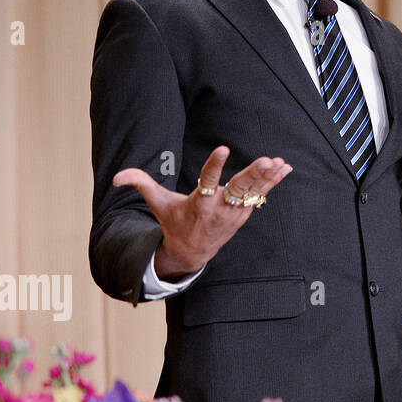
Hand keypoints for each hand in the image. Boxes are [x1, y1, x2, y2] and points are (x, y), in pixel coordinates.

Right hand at [112, 145, 293, 280]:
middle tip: (266, 160)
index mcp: (198, 203)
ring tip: (280, 162)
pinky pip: (261, 196)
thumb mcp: (157, 203)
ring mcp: (234, 212)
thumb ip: (141, 184)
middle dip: (253, 175)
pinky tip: (286, 168)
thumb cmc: (174, 222)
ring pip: (254, 193)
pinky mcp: (244, 214)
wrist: (191, 252)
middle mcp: (219, 208)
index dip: (215, 165)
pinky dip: (273, 183)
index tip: (223, 148)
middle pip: (238, 189)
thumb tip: (116, 177)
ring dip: (268, 178)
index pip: (207, 181)